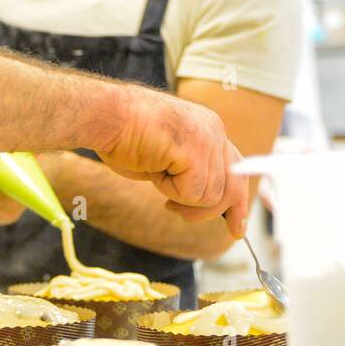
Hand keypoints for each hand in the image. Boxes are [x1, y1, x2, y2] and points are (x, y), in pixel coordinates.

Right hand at [97, 86, 249, 237]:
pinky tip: (155, 170)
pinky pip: (193, 194)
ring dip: (179, 196)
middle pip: (230, 189)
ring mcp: (207, 140)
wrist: (107, 116)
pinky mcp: (195, 151)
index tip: (236, 228)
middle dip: (208, 212)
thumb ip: (191, 169)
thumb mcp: (167, 155)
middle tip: (172, 209)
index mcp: (210, 129)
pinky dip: (170, 191)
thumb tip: (205, 200)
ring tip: (156, 173)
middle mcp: (214, 132)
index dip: (237, 202)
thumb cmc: (125, 136)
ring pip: (211, 197)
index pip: (237, 170)